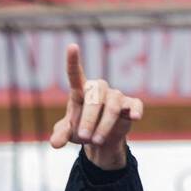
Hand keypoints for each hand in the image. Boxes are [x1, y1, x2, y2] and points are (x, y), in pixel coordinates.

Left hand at [49, 43, 142, 169]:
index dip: (73, 61)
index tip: (72, 46)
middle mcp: (98, 90)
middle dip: (89, 119)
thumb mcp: (68, 133)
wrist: (100, 140)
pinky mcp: (130, 105)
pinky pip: (135, 104)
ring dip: (104, 125)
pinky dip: (135, 110)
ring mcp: (115, 96)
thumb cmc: (81, 129)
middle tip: (84, 137)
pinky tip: (134, 117)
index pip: (75, 74)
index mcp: (80, 92)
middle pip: (95, 98)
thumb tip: (55, 143)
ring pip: (113, 106)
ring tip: (95, 141)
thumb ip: (60, 135)